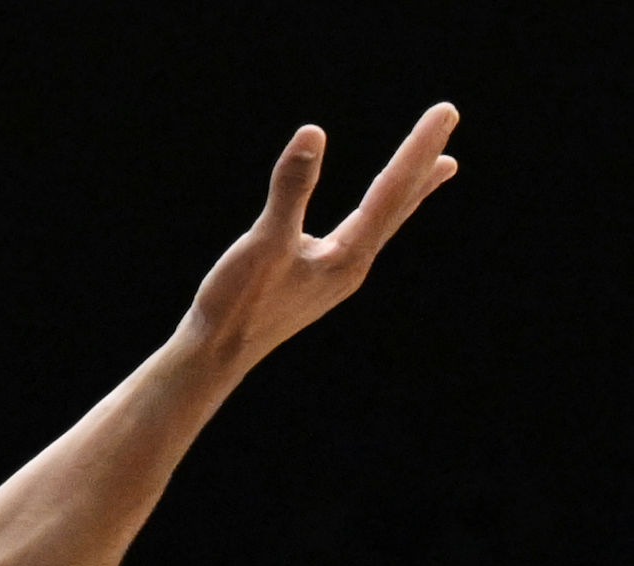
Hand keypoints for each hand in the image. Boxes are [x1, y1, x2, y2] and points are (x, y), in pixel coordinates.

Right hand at [179, 107, 457, 377]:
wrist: (211, 360)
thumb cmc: (236, 306)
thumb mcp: (264, 242)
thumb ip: (290, 189)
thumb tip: (312, 133)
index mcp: (349, 256)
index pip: (393, 190)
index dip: (418, 148)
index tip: (446, 110)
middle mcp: (351, 267)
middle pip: (397, 205)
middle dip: (424, 164)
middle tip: (448, 125)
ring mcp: (333, 278)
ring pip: (381, 223)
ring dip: (407, 192)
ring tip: (436, 172)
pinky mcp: (312, 285)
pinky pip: (357, 238)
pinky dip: (374, 215)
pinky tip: (360, 222)